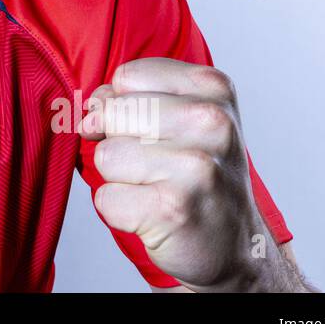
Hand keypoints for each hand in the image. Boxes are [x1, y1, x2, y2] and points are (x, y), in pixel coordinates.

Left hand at [80, 57, 273, 290]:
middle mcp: (211, 121)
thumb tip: (89, 115)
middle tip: (157, 167)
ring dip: (120, 179)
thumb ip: (130, 99)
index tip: (146, 130)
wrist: (234, 245)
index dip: (121, 105)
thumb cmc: (198, 176)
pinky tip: (155, 214)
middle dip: (119, 143)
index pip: (126, 78)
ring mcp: (196, 166)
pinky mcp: (173, 209)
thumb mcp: (181, 118)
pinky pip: (106, 198)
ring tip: (157, 189)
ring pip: (106, 156)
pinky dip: (120, 211)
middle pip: (111, 113)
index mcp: (213, 88)